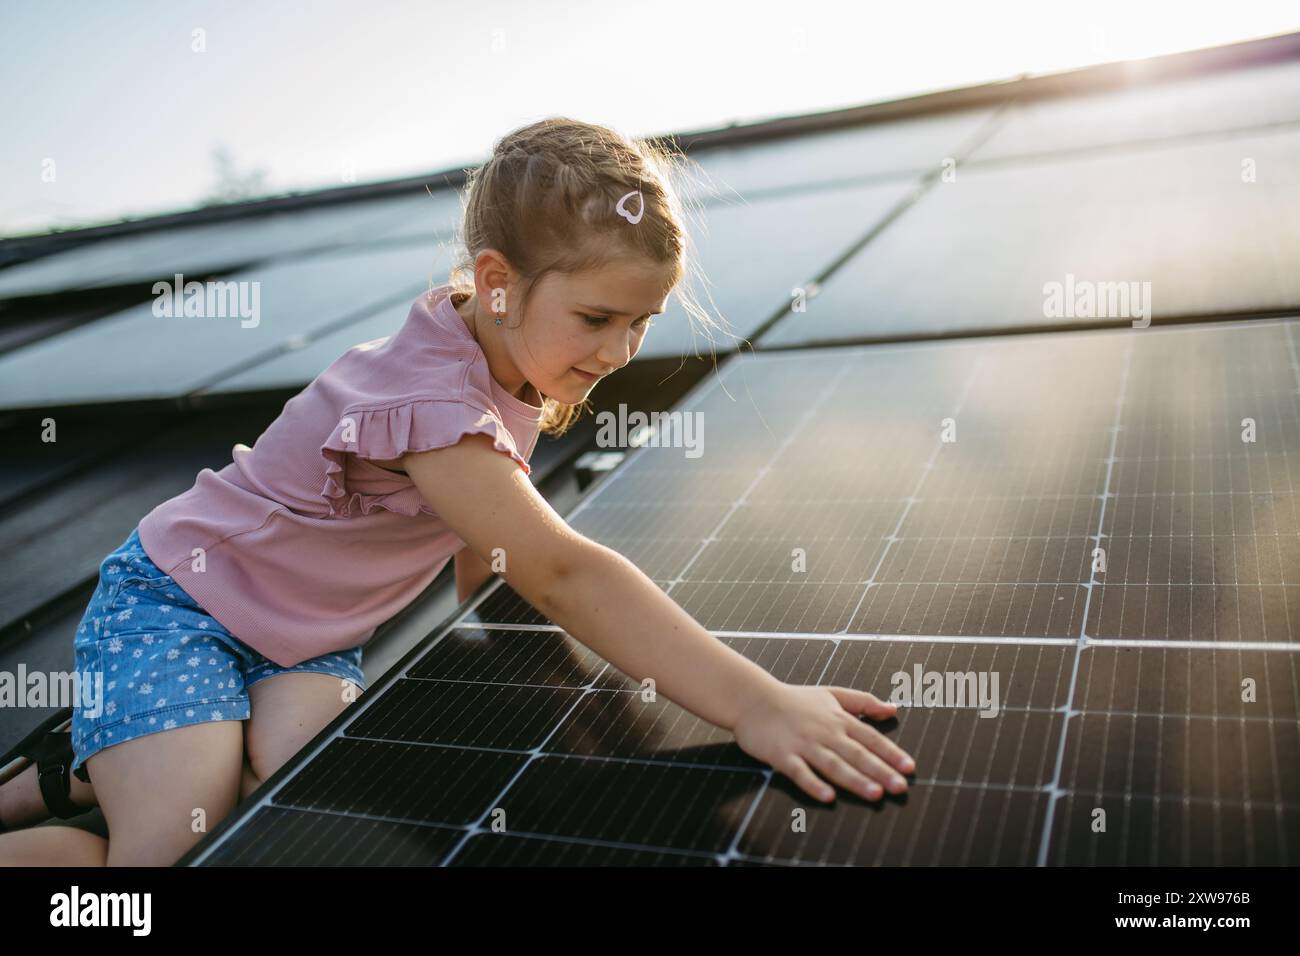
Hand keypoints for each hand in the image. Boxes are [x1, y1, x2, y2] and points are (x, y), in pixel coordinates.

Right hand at [731, 683, 914, 802]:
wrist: (752, 699)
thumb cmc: (793, 699)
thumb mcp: (831, 694)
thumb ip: (863, 701)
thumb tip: (893, 708)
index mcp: (837, 719)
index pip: (869, 737)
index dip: (890, 753)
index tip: (909, 768)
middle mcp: (824, 732)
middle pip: (856, 754)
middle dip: (880, 771)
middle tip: (899, 787)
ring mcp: (803, 744)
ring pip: (833, 764)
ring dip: (855, 779)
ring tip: (874, 794)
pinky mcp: (782, 755)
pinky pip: (800, 772)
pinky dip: (814, 784)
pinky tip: (828, 796)